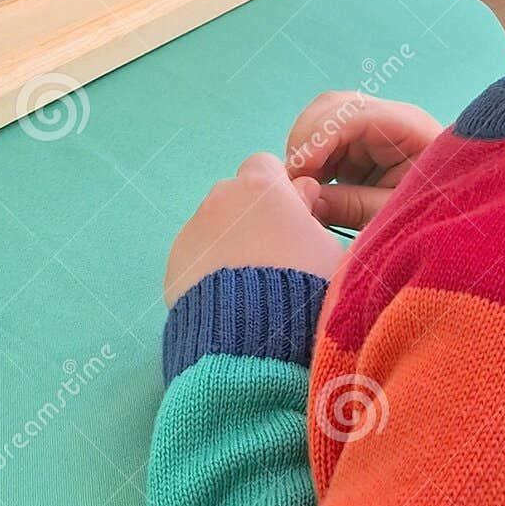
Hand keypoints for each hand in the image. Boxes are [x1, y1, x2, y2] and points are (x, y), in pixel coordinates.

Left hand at [164, 152, 347, 307]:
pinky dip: (208, 269)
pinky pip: (196, 257)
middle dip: (251, 215)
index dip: (279, 189)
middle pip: (236, 196)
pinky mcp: (175, 263)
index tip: (290, 217)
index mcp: (260, 187)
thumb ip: (312, 211)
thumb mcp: (329, 248)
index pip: (265, 165)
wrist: (257, 340)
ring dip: (229, 242)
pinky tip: (227, 299)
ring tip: (249, 284)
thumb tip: (301, 192)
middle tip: (272, 254)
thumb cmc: (305, 286)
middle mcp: (220, 199)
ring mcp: (193, 230)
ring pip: (213, 226)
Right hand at [285, 92, 441, 230]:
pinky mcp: (360, 144)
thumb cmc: (436, 212)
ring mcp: (372, 128)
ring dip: (305, 153)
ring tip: (304, 189)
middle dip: (306, 142)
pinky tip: (313, 187)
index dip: (320, 138)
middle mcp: (388, 118)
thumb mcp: (395, 214)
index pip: (353, 114)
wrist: (458, 216)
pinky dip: (312, 163)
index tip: (299, 171)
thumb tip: (304, 197)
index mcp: (408, 127)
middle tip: (294, 183)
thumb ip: (352, 205)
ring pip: (321, 121)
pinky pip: (324, 142)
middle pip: (332, 107)